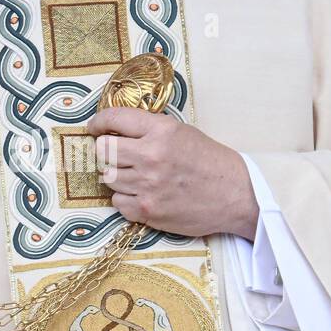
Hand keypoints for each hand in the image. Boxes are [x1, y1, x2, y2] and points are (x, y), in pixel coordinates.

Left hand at [86, 108, 258, 240]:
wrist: (235, 195)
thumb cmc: (209, 161)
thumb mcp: (181, 132)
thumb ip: (148, 129)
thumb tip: (113, 128)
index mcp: (161, 130)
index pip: (113, 119)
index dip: (99, 122)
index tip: (95, 127)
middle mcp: (151, 156)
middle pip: (102, 150)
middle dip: (105, 151)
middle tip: (114, 154)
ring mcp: (148, 185)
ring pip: (107, 177)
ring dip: (116, 175)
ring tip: (135, 175)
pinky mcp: (147, 210)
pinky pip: (117, 202)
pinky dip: (125, 198)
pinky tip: (141, 194)